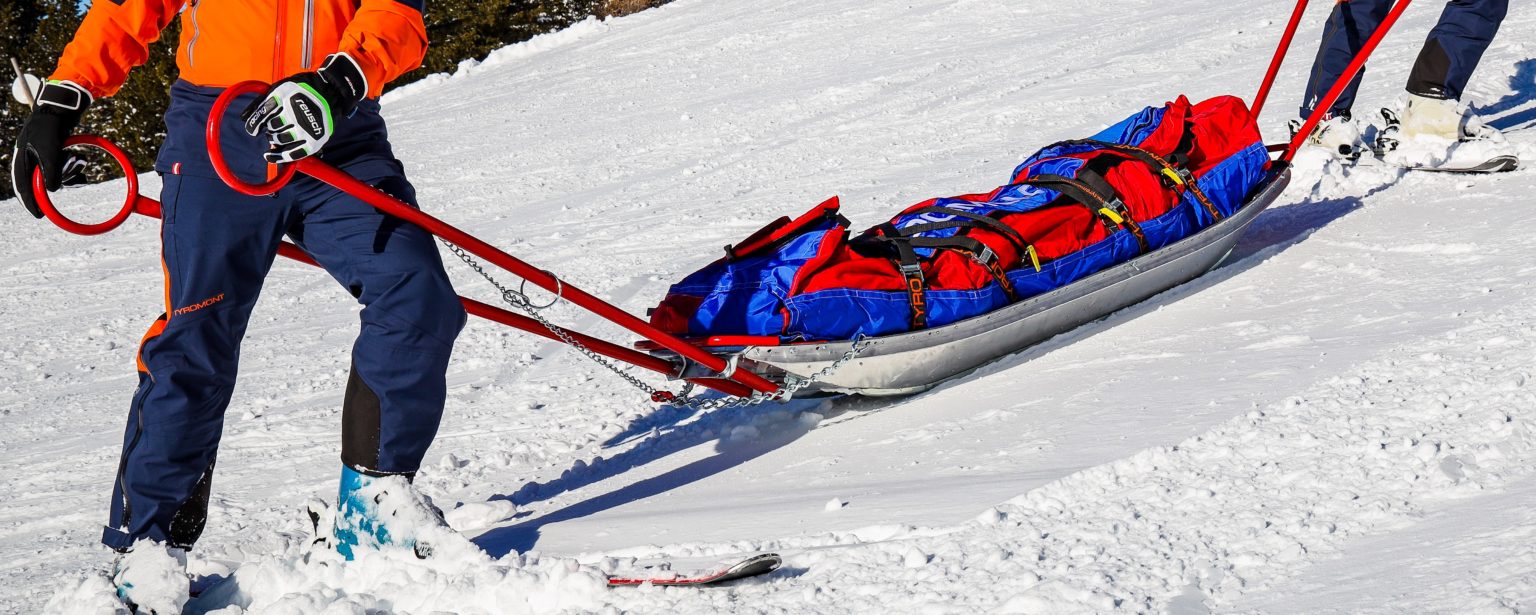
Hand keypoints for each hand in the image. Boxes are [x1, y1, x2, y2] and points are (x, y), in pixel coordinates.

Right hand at [9, 81, 90, 217]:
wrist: (59, 106)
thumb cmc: (51, 126)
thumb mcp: (51, 149)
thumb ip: (51, 170)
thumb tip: (52, 191)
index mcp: (22, 157)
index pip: (22, 185)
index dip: (30, 202)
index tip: (39, 216)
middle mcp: (28, 157)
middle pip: (36, 182)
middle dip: (50, 188)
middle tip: (59, 200)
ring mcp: (40, 153)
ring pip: (52, 174)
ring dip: (68, 171)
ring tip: (79, 160)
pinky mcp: (52, 149)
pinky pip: (61, 165)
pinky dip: (72, 167)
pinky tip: (81, 163)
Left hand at [241, 52, 367, 163]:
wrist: (332, 93)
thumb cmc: (302, 90)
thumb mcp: (280, 88)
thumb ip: (262, 101)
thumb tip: (244, 118)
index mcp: (285, 96)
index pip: (263, 114)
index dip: (254, 124)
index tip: (252, 130)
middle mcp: (295, 112)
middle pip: (272, 128)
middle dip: (269, 130)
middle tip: (273, 127)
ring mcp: (306, 127)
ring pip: (280, 140)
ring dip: (274, 140)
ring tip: (277, 136)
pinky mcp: (315, 139)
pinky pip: (294, 153)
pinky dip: (280, 157)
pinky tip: (270, 157)